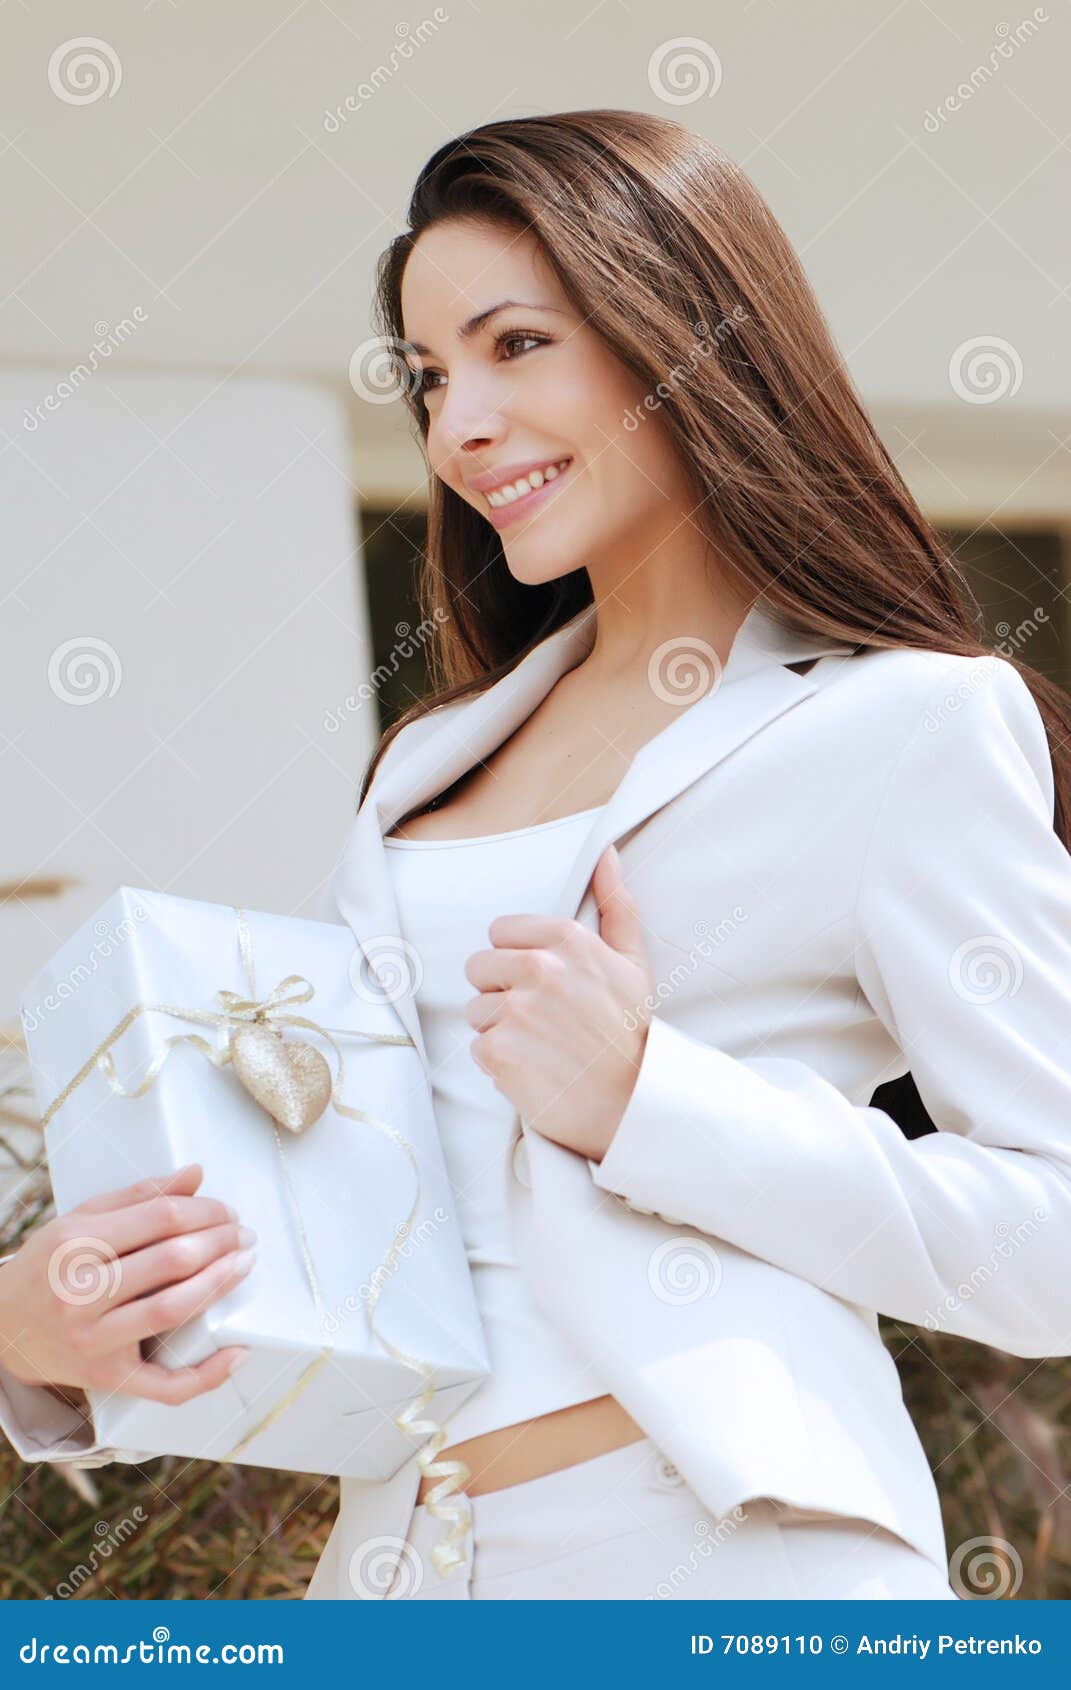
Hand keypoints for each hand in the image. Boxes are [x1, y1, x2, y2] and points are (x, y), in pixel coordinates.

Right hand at [0, 1164, 254, 1404]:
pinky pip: (164, 1386)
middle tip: (245, 1235)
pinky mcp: (105, 1377)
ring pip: (172, 1309)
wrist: (3, 1326)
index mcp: (76, 1244)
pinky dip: (207, 1374)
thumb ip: (142, 1196)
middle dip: (221, 1242)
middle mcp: (81, 1293)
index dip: (206, 1210)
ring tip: (244, 1264)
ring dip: (220, 1284)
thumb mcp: (82, 1219)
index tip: (227, 1210)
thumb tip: (197, 1174)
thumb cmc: (48, 1266)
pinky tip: (237, 1352)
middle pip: (172, 1260)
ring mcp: (93, 1339)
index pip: (161, 1218)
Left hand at [464, 843, 653, 1159]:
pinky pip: (477, 1046)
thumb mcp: (633, 961)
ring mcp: (516, 1011)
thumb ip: (616, 903)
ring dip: (500, 1029)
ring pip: (476, 1010)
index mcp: (567, 939)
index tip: (544, 984)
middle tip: (540, 1018)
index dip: (517, 960)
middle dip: (502, 992)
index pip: (500, 932)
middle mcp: (539, 969)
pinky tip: (533, 1068)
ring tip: (540, 1045)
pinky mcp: (499, 1051)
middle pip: (479, 967)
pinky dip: (500, 1061)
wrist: (632, 1101)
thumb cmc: (631, 1032)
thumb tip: (607, 854)